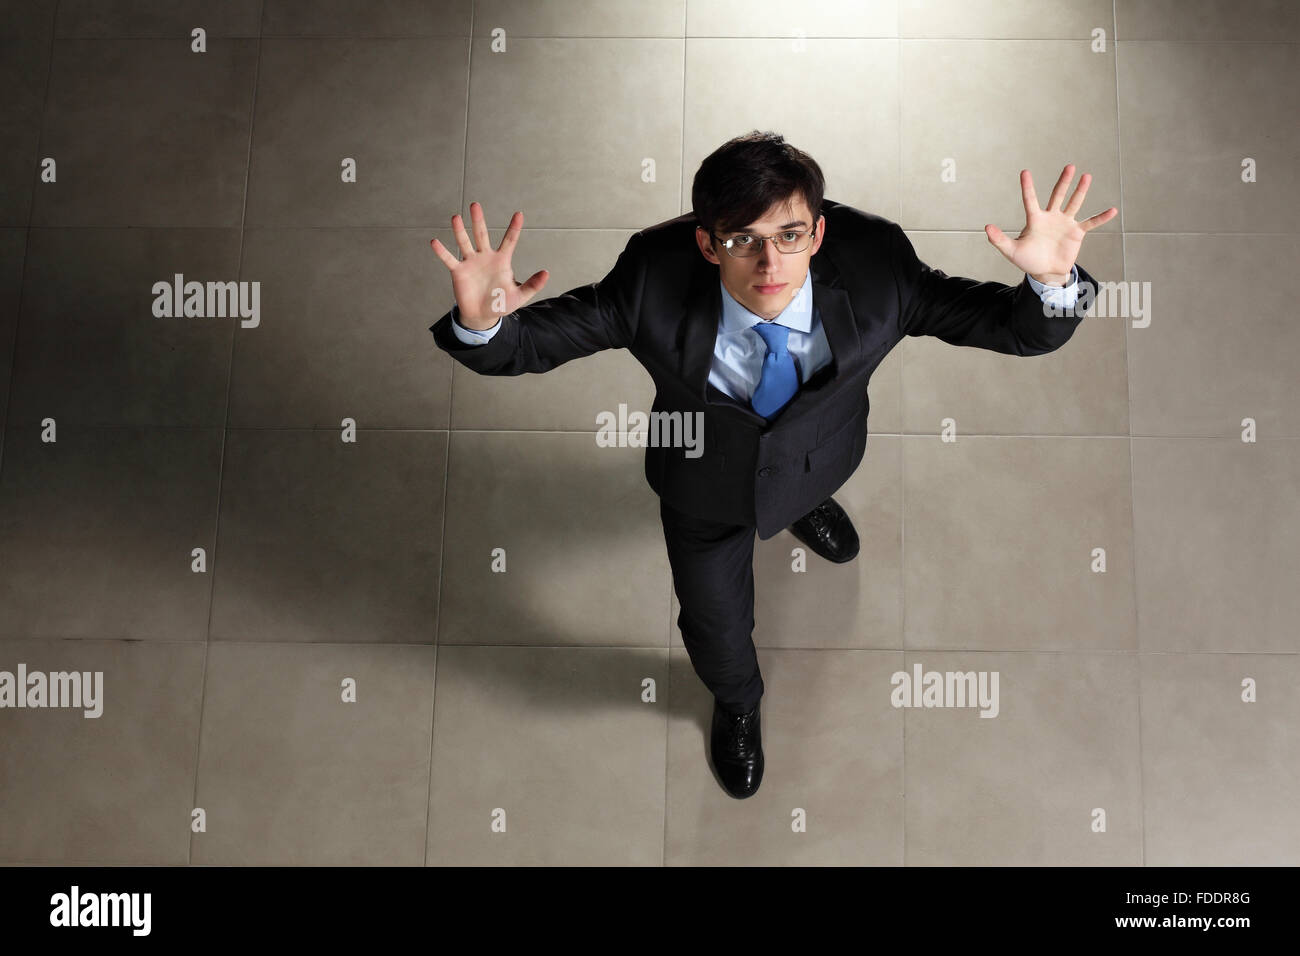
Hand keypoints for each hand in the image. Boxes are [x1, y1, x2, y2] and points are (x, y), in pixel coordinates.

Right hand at [430, 201, 548, 329]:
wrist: (482, 316)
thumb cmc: (501, 304)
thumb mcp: (520, 296)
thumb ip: (533, 285)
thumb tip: (547, 273)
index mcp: (501, 261)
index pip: (509, 241)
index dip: (514, 228)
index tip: (519, 214)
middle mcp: (485, 257)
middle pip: (482, 234)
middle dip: (479, 220)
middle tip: (476, 205)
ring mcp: (471, 263)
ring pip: (465, 242)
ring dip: (460, 231)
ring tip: (456, 217)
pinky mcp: (459, 272)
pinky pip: (449, 259)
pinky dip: (442, 252)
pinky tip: (435, 242)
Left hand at [985, 164, 1116, 285]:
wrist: (1045, 272)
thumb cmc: (1028, 260)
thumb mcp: (1011, 251)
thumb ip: (999, 240)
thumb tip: (987, 227)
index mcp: (1035, 220)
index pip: (1030, 200)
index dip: (1027, 187)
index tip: (1024, 172)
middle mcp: (1051, 217)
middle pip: (1057, 195)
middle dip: (1063, 182)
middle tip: (1069, 166)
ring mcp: (1065, 223)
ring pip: (1074, 203)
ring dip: (1080, 191)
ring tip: (1087, 176)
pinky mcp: (1076, 232)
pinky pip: (1090, 223)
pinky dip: (1101, 217)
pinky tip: (1112, 210)